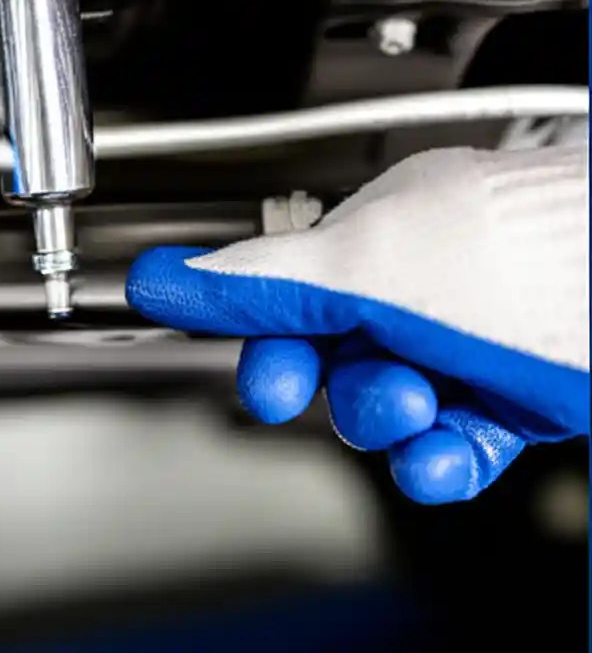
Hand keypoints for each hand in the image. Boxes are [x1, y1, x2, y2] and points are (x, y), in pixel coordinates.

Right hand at [126, 143, 588, 503]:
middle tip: (375, 391)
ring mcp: (475, 342)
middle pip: (337, 361)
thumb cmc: (534, 259)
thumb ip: (257, 282)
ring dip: (395, 428)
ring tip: (424, 416)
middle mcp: (428, 284)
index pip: (290, 293)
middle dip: (344, 392)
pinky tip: (450, 455)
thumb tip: (159, 276)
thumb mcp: (371, 268)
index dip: (269, 343)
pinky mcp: (522, 397)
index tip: (266, 379)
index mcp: (384, 232)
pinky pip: (453, 444)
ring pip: (392, 409)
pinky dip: (443, 460)